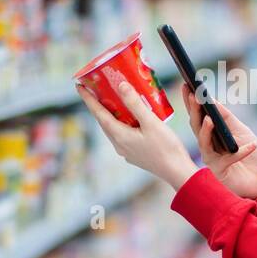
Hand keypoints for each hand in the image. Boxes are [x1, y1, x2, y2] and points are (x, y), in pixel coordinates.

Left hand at [77, 67, 198, 189]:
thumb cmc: (166, 147)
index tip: (79, 86)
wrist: (177, 172)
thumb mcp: (151, 122)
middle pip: (104, 121)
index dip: (88, 99)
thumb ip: (135, 103)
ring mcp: (126, 151)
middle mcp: (119, 145)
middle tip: (95, 89)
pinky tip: (130, 117)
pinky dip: (121, 122)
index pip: (99, 114)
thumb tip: (120, 85)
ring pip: (113, 128)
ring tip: (111, 100)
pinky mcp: (135, 154)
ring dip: (110, 114)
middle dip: (98, 105)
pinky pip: (122, 134)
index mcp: (120, 136)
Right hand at [181, 83, 256, 198]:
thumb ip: (227, 118)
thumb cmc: (252, 155)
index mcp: (211, 134)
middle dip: (194, 110)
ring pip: (203, 142)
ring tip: (209, 118)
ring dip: (205, 130)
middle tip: (192, 94)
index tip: (187, 83)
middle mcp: (207, 146)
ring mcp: (212, 159)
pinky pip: (229, 159)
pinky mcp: (220, 172)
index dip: (191, 100)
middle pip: (196, 126)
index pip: (198, 115)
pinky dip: (242, 151)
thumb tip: (212, 101)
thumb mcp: (241, 131)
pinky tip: (252, 145)